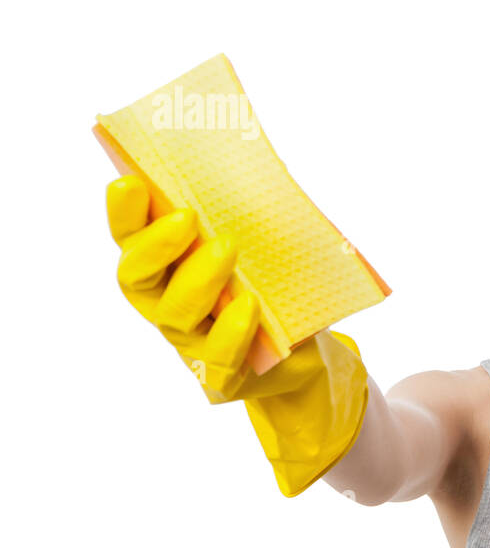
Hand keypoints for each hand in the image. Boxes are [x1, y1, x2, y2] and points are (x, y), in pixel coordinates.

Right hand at [108, 174, 370, 494]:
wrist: (308, 353)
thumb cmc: (276, 290)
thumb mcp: (263, 249)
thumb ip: (245, 218)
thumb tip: (249, 171)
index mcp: (169, 270)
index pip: (132, 241)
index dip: (124, 216)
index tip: (129, 183)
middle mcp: (169, 306)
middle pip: (137, 279)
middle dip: (155, 245)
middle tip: (186, 216)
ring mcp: (192, 344)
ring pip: (175, 315)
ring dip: (198, 279)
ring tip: (226, 247)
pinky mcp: (222, 376)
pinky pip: (218, 357)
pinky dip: (231, 331)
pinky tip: (249, 307)